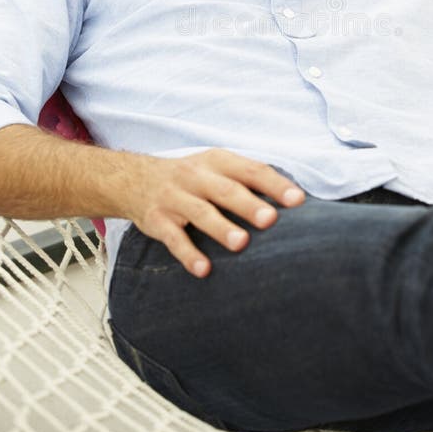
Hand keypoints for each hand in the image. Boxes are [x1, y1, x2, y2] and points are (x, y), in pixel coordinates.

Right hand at [128, 148, 304, 277]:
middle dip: (249, 204)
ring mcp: (176, 198)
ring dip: (221, 228)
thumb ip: (248, 180)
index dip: (274, 184)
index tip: (297, 200)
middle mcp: (196, 176)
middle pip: (226, 190)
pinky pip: (174, 239)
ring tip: (241, 243)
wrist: (135, 180)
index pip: (251, 170)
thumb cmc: (192, 178)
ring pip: (200, 213)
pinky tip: (204, 269)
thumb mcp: (217, 167)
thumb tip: (295, 200)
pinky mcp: (158, 221)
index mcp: (218, 161)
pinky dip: (189, 254)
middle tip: (271, 220)